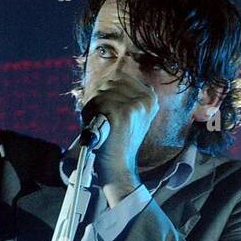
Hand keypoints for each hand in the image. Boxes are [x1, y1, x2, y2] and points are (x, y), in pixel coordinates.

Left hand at [79, 69, 158, 187]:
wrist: (117, 166)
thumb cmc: (117, 140)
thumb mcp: (129, 115)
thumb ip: (126, 95)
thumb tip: (113, 74)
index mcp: (150, 98)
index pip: (120, 76)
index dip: (105, 89)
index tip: (104, 108)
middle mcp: (146, 99)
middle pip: (110, 81)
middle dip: (99, 97)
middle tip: (99, 117)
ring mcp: (136, 105)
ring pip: (102, 91)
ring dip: (93, 105)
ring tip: (98, 123)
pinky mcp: (123, 112)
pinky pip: (98, 101)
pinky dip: (90, 112)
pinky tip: (95, 125)